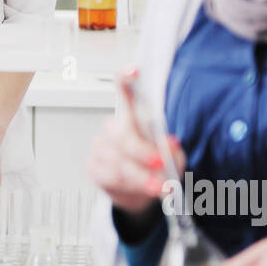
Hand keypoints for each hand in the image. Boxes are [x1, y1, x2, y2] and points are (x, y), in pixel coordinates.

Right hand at [87, 68, 185, 215]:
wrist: (138, 195)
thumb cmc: (155, 169)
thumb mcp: (173, 159)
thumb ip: (173, 151)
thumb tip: (169, 144)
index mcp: (132, 118)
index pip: (126, 93)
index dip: (127, 79)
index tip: (134, 70)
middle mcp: (112, 128)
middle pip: (123, 134)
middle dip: (143, 152)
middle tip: (159, 163)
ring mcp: (100, 148)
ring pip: (119, 160)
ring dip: (141, 176)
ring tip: (159, 187)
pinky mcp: (93, 167)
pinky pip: (111, 176)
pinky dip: (129, 185)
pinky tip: (140, 189)